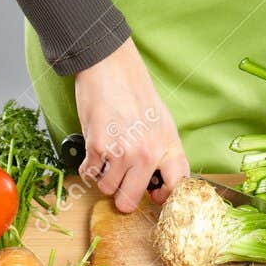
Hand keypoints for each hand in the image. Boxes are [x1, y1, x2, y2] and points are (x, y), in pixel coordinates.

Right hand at [74, 37, 189, 211]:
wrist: (110, 65)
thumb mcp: (161, 120)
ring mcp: (122, 152)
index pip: (176, 187)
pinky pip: (89, 174)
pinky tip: (95, 150)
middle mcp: (147, 153)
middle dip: (122, 193)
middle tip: (120, 176)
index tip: (154, 195)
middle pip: (130, 200)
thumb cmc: (134, 89)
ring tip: (107, 155)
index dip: (164, 197)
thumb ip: (162, 150)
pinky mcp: (98, 147)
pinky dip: (88, 166)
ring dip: (103, 176)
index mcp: (168, 145)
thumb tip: (157, 181)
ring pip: (107, 189)